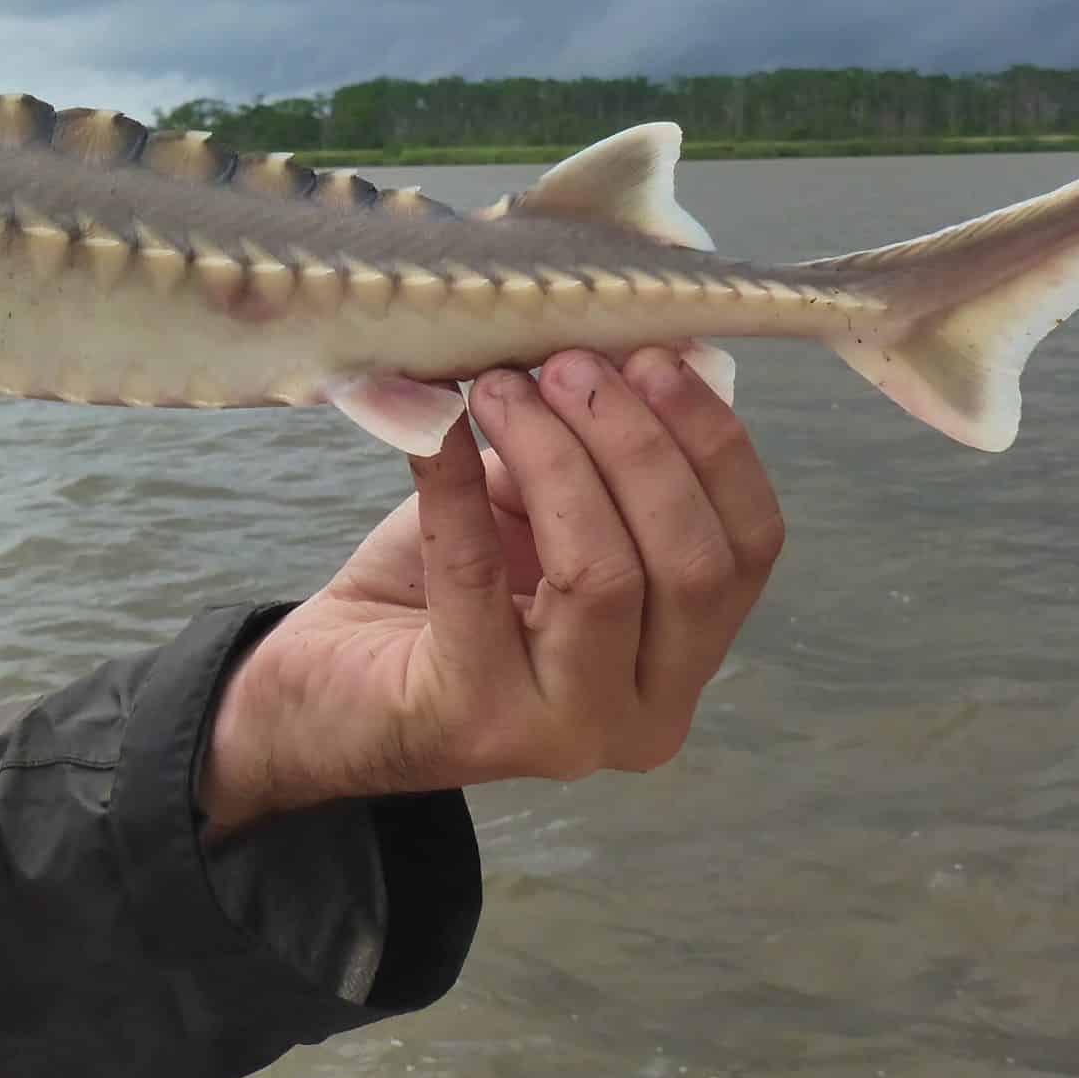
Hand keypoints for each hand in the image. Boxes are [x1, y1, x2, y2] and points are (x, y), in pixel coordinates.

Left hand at [198, 346, 781, 840]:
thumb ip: (593, 456)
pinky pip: (478, 575)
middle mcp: (647, 714)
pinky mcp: (475, 720)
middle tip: (566, 365)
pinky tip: (434, 423)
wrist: (328, 690)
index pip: (750, 548)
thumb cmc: (442, 595)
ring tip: (499, 388)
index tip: (654, 355)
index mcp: (685, 660)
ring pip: (604, 573)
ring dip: (554, 455)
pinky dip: (458, 480)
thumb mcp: (538, 515)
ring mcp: (567, 730)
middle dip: (636, 443)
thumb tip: (620, 347)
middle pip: (691, 564)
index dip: (714, 442)